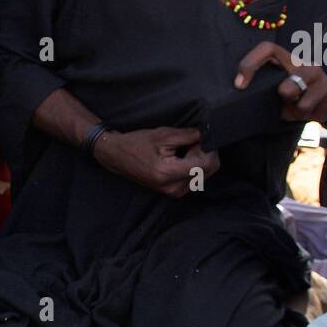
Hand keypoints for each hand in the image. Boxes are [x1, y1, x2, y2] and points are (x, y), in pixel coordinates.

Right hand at [94, 126, 219, 197]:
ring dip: (199, 160)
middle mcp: (172, 188)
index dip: (208, 148)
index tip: (200, 137)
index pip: (205, 165)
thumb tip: (209, 134)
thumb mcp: (163, 134)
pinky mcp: (174, 193)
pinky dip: (193, 166)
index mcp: (168, 173)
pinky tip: (181, 158)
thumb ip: (189, 135)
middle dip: (204, 154)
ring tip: (183, 150)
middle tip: (191, 141)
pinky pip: (195, 178)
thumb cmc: (137, 144)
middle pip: (208, 171)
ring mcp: (173, 193)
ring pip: (203, 175)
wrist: (117, 156)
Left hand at [235, 41, 326, 123]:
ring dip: (287, 109)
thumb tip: (239, 90)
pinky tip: (301, 111)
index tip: (239, 84)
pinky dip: (296, 115)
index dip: (250, 63)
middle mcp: (301, 63)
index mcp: (286, 59)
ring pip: (290, 93)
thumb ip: (264, 83)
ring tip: (291, 106)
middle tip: (279, 100)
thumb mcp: (279, 85)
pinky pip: (302, 107)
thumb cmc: (297, 93)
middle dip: (278, 96)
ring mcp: (315, 75)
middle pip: (281, 81)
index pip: (267, 49)